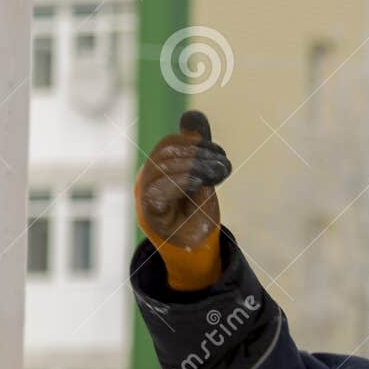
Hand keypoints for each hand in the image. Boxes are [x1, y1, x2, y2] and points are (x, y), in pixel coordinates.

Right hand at [135, 110, 231, 287]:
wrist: (195, 253)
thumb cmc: (196, 216)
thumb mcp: (201, 178)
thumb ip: (196, 151)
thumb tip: (192, 116)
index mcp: (158, 171)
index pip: (169, 145)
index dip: (195, 143)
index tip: (220, 154)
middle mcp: (147, 183)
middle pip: (165, 153)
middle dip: (198, 154)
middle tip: (223, 164)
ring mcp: (144, 199)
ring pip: (161, 167)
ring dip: (196, 166)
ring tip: (219, 173)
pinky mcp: (148, 216)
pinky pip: (156, 190)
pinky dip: (180, 181)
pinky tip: (199, 184)